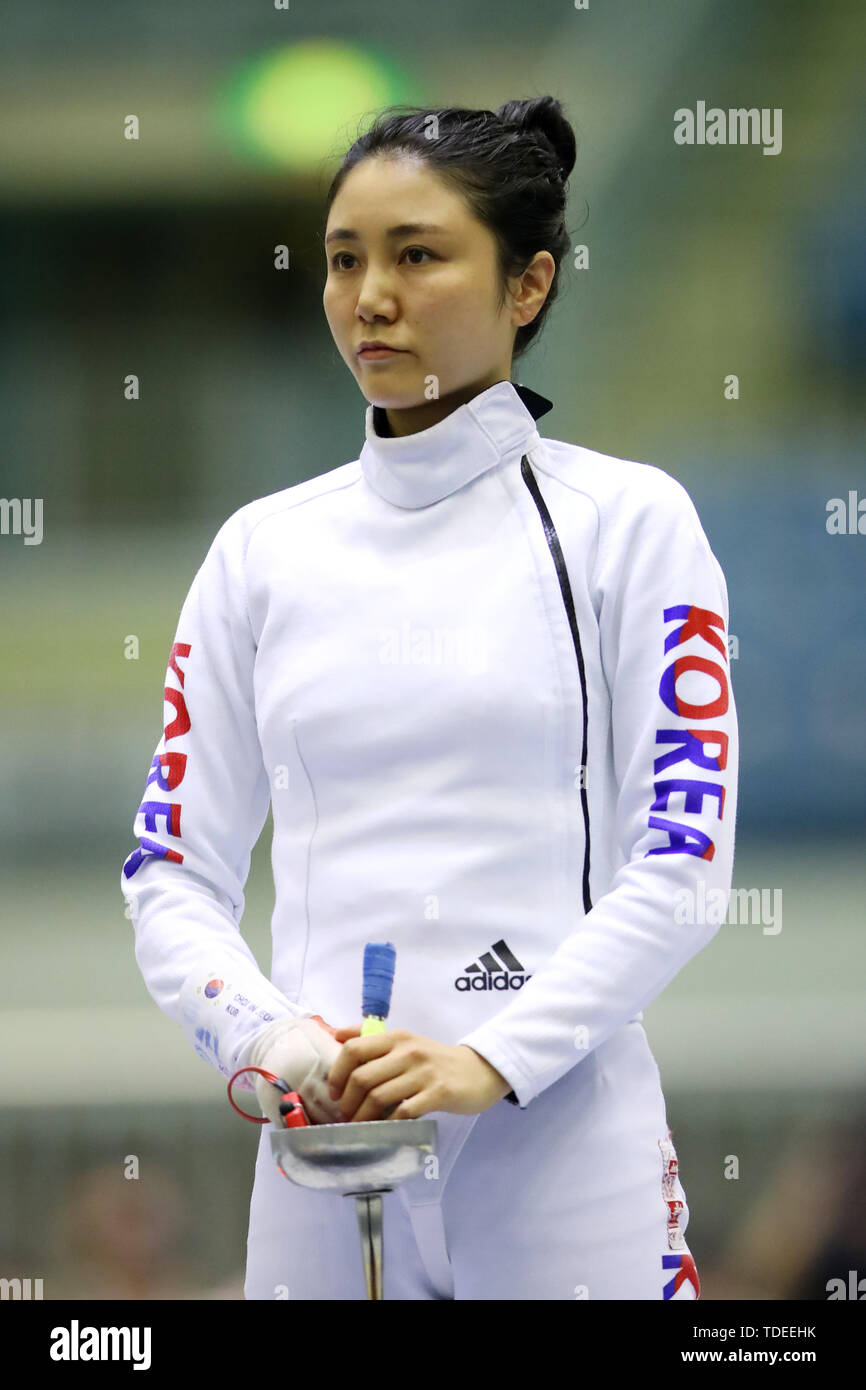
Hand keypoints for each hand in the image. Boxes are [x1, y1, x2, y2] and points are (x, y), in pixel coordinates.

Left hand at [327, 1027, 512, 1122]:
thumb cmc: (435, 1059)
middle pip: (362, 1078)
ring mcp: (423, 1073)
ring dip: (363, 1117)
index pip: (354, 1049)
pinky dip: (388, 1123)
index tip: (335, 1092)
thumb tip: (337, 1034)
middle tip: (346, 1115)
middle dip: (347, 1101)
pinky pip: (403, 1112)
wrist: (478, 1070)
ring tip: (360, 1125)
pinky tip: (385, 1128)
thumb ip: (373, 1038)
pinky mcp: (438, 1093)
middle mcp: (408, 1052)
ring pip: (378, 1097)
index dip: (337, 1073)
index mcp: (396, 1038)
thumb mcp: (406, 1042)